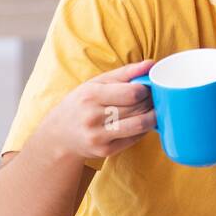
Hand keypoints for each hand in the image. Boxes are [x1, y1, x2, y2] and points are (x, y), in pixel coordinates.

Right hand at [37, 60, 156, 161]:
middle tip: (155, 98)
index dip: (146, 89)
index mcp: (91, 95)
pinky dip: (143, 130)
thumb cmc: (82, 103)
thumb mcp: (97, 83)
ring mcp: (98, 136)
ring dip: (152, 117)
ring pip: (139, 125)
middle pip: (137, 108)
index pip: (132, 92)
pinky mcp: (104, 151)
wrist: (60, 133)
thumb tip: (151, 64)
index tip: (148, 87)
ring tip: (153, 110)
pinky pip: (134, 139)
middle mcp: (92, 117)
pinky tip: (141, 123)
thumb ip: (125, 73)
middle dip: (151, 102)